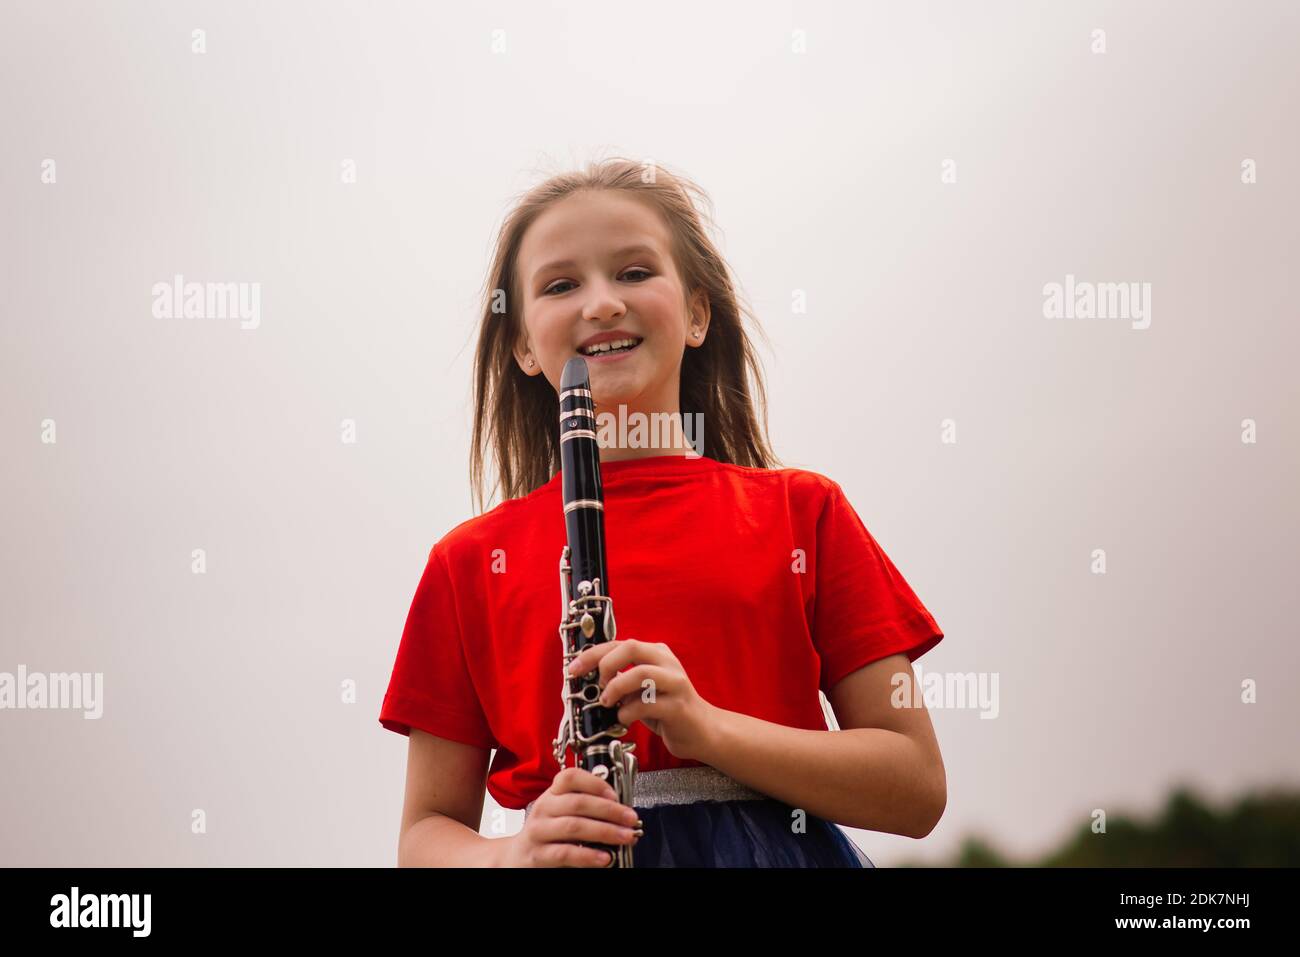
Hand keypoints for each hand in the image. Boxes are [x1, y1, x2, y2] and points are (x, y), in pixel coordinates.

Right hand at [501, 766, 642, 867]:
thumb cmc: (547, 833)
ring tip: (625, 837)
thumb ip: (585, 807)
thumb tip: (622, 812)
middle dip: (610, 810)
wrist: (516, 858)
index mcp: (552, 794)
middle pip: (578, 802)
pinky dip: (588, 856)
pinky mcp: (538, 856)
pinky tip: (604, 858)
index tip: (616, 795)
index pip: (570, 777)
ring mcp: (539, 832)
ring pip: (574, 826)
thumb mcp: (561, 813)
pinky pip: (565, 853)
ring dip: (605, 831)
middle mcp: (544, 809)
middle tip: (631, 819)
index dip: (595, 783)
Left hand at [566, 638, 716, 761]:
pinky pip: (646, 705)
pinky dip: (627, 712)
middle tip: (598, 685)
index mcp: (656, 653)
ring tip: (608, 702)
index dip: (592, 654)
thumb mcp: (642, 689)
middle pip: (631, 648)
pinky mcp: (678, 707)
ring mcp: (675, 683)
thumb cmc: (666, 709)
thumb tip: (587, 679)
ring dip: (616, 688)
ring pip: (641, 673)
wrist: (702, 730)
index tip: (574, 669)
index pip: (620, 643)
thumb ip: (622, 678)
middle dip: (605, 665)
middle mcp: (667, 663)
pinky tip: (624, 719)